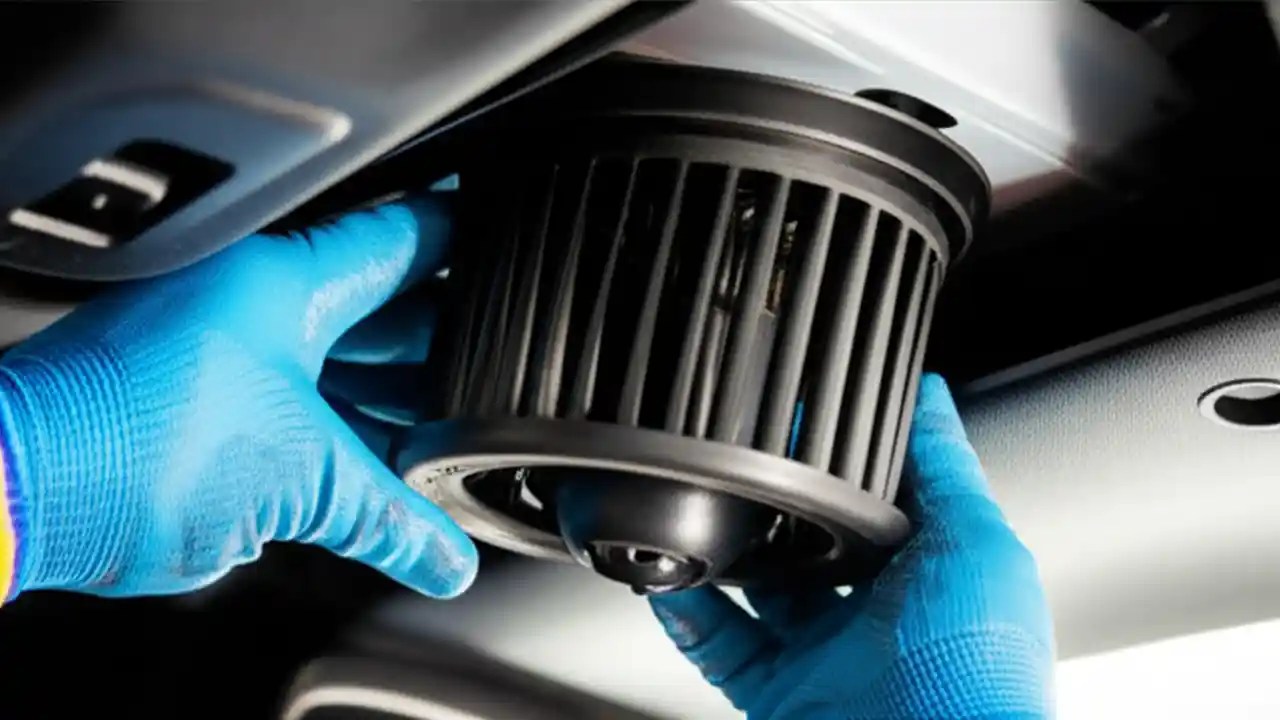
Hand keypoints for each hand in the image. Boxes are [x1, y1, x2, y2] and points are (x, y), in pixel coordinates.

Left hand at [0, 201, 477, 600]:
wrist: (21, 490)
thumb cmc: (131, 448)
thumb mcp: (304, 483)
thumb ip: (392, 519)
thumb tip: (443, 556)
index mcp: (287, 281)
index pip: (403, 239)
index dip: (463, 239)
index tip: (504, 241)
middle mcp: (255, 298)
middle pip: (379, 306)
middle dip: (438, 346)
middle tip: (492, 377)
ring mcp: (224, 342)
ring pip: (335, 358)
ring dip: (388, 397)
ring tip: (444, 433)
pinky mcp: (197, 391)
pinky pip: (292, 396)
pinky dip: (337, 426)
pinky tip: (372, 462)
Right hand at [650, 374, 1053, 718]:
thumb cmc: (976, 667)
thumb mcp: (975, 541)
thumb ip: (944, 467)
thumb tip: (933, 395)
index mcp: (930, 570)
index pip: (878, 496)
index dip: (843, 458)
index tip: (801, 419)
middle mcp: (877, 611)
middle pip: (809, 539)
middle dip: (773, 504)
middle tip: (740, 466)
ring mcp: (827, 654)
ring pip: (758, 589)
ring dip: (722, 554)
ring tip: (695, 516)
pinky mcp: (783, 693)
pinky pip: (722, 648)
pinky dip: (691, 616)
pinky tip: (674, 584)